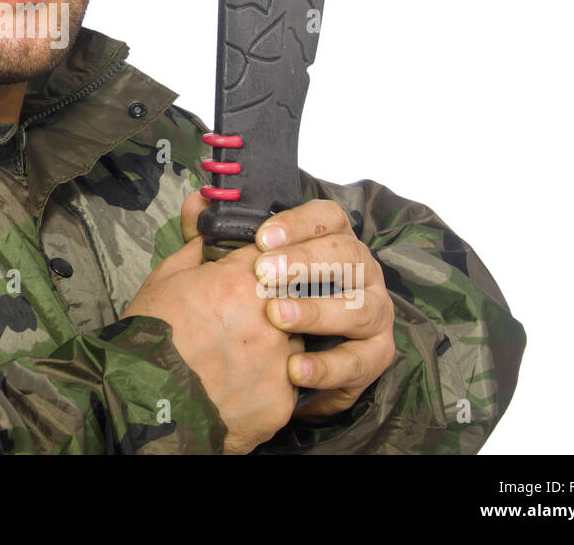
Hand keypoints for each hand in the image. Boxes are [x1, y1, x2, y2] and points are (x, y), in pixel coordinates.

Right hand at [123, 195, 304, 453]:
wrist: (140, 406)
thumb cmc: (148, 339)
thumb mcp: (163, 280)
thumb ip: (195, 244)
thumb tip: (202, 205)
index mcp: (240, 282)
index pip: (273, 256)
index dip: (263, 262)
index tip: (252, 272)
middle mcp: (270, 318)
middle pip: (292, 297)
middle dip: (275, 302)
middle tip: (244, 318)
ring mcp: (281, 362)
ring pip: (297, 340)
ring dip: (279, 342)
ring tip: (241, 354)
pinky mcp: (283, 402)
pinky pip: (289, 383)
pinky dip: (271, 382)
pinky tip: (243, 383)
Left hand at [185, 195, 395, 421]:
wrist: (284, 364)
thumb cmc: (264, 304)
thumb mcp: (236, 270)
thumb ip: (217, 238)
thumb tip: (196, 204)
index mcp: (331, 241)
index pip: (327, 217)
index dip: (298, 223)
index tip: (262, 237)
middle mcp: (361, 271)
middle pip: (345, 254)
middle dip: (304, 262)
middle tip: (265, 273)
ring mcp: (374, 311)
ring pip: (358, 306)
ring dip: (317, 312)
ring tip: (277, 317)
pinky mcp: (377, 354)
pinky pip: (360, 360)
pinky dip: (327, 366)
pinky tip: (294, 369)